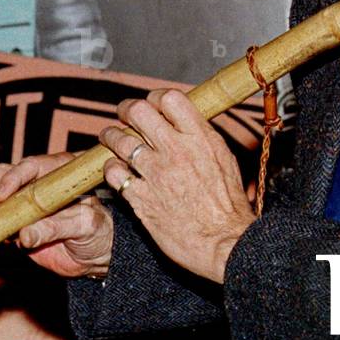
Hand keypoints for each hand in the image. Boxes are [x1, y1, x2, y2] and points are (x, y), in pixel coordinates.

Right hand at [0, 152, 112, 278]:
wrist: (97, 256)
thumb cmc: (99, 232)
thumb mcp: (85, 227)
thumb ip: (58, 227)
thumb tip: (25, 235)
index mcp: (55, 176)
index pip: (30, 168)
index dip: (14, 177)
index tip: (1, 195)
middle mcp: (33, 186)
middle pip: (1, 177)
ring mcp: (19, 207)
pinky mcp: (10, 228)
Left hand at [100, 89, 255, 283]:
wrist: (224, 242)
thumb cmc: (229, 206)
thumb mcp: (225, 160)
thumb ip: (202, 138)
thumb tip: (188, 122)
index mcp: (200, 138)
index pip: (169, 99)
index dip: (155, 97)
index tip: (151, 103)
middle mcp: (176, 150)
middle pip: (138, 111)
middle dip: (126, 110)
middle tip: (123, 114)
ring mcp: (156, 173)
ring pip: (119, 140)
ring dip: (112, 136)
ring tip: (110, 138)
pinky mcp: (141, 198)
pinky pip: (113, 173)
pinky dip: (110, 168)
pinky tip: (115, 169)